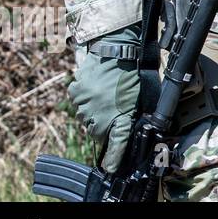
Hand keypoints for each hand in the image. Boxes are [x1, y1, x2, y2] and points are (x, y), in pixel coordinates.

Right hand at [67, 27, 142, 172]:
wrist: (117, 51)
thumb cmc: (134, 73)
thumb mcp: (142, 98)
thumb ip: (136, 116)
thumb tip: (132, 129)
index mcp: (120, 116)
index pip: (117, 144)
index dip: (114, 157)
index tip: (111, 167)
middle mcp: (100, 115)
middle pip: (98, 133)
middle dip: (105, 127)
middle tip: (113, 111)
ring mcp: (85, 105)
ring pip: (87, 119)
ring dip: (94, 114)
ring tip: (106, 97)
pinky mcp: (75, 94)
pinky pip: (79, 105)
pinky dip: (86, 101)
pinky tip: (96, 89)